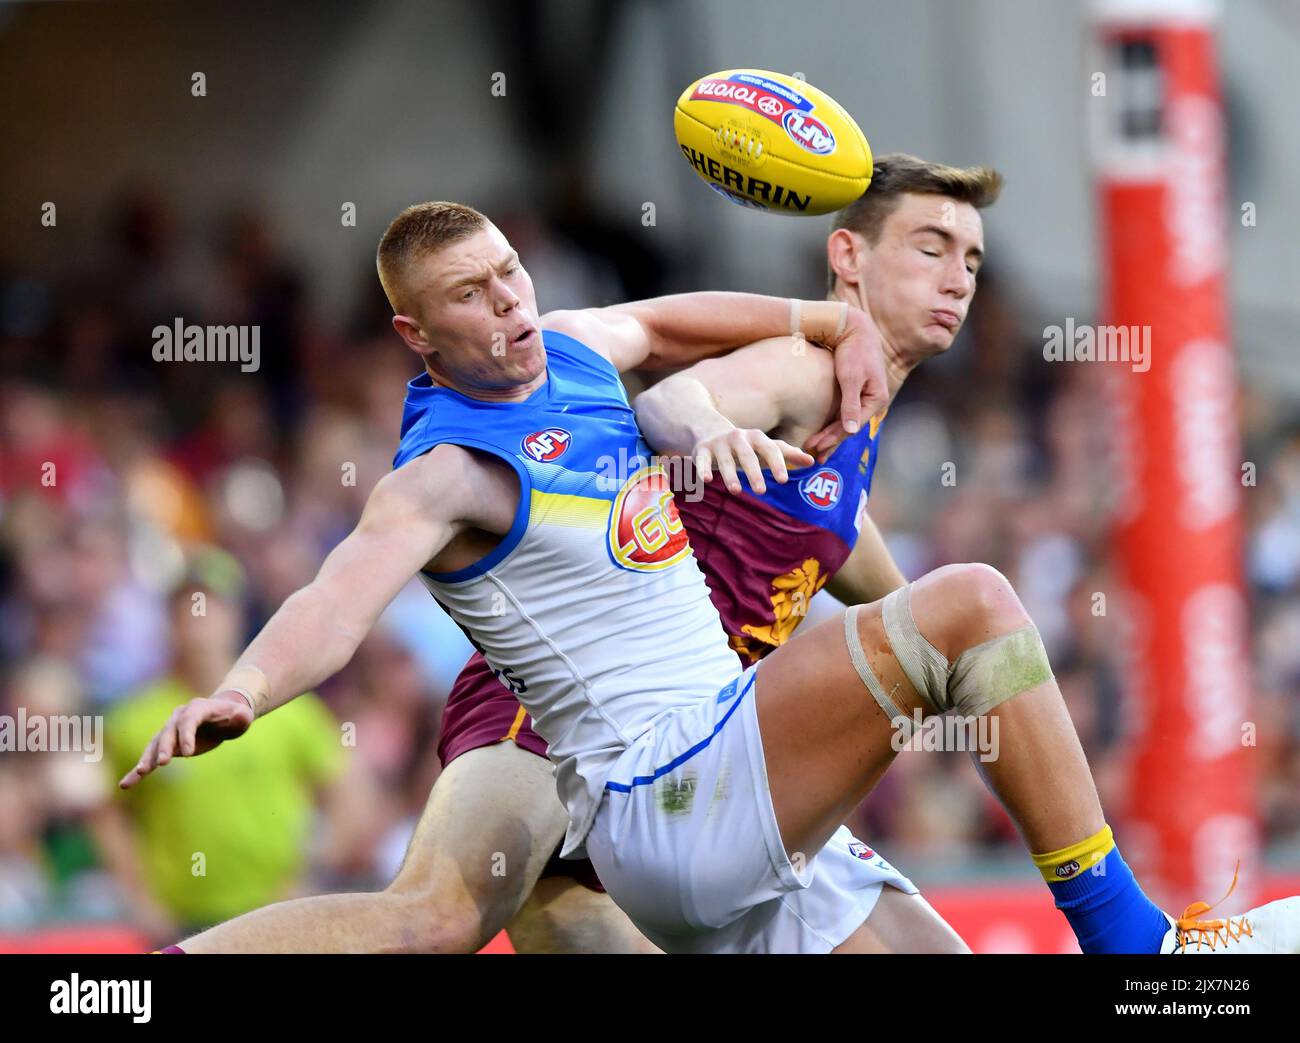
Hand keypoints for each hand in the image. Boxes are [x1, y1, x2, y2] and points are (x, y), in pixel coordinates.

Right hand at [118, 690, 253, 788]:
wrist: (222, 716)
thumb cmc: (233, 716)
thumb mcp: (242, 716)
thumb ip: (242, 717)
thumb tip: (242, 716)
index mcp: (196, 708)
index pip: (188, 721)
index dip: (187, 736)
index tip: (188, 753)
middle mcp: (179, 717)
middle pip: (168, 732)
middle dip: (164, 747)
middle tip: (162, 763)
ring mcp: (170, 731)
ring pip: (155, 745)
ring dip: (147, 759)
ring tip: (139, 774)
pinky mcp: (167, 746)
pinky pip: (151, 757)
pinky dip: (139, 770)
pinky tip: (126, 784)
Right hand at [694, 426, 813, 494]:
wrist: (709, 429)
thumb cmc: (745, 446)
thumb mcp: (765, 448)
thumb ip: (787, 454)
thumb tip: (813, 461)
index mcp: (756, 437)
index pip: (770, 449)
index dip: (777, 463)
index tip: (783, 480)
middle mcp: (738, 438)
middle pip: (747, 456)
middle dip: (754, 473)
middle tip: (762, 491)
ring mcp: (719, 443)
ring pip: (725, 460)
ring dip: (730, 474)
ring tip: (736, 491)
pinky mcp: (701, 450)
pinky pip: (701, 460)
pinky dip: (702, 469)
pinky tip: (706, 480)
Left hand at [805, 306, 887, 456]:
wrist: (855, 329)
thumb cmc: (854, 351)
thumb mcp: (851, 377)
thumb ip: (850, 404)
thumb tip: (850, 430)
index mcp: (876, 399)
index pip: (851, 426)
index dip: (832, 439)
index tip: (815, 447)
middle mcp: (873, 401)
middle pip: (850, 428)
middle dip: (831, 442)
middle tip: (813, 455)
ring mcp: (866, 397)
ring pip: (847, 422)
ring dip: (832, 436)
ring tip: (817, 449)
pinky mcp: (857, 392)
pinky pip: (845, 413)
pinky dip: (834, 423)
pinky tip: (825, 432)